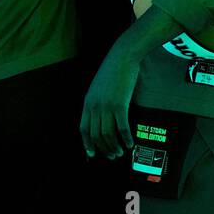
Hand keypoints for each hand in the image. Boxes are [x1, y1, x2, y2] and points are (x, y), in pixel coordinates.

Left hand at [80, 42, 140, 160]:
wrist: (122, 57)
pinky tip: (130, 143)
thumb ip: (96, 101)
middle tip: (112, 156)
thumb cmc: (112, 70)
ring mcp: (106, 106)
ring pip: (108, 134)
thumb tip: (100, 116)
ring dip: (114, 146)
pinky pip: (122, 127)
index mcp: (87, 103)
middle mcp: (94, 106)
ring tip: (121, 152)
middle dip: (103, 149)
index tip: (92, 154)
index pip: (83, 129)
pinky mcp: (120, 105)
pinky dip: (126, 138)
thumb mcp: (98, 87)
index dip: (87, 144)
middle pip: (96, 135)